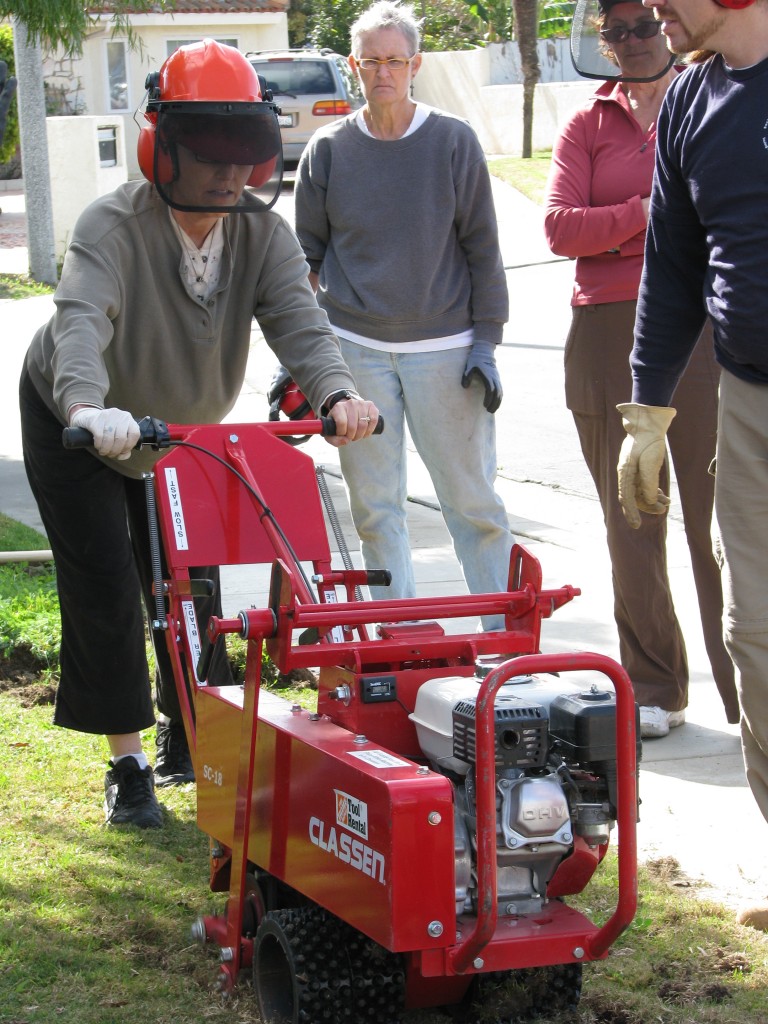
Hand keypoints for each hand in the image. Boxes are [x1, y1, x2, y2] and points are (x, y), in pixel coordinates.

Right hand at [69, 406, 140, 459]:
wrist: (88, 417)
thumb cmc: (106, 428)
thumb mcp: (118, 435)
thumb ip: (125, 446)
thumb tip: (124, 455)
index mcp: (128, 419)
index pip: (135, 434)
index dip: (129, 446)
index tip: (122, 451)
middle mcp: (120, 416)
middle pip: (121, 438)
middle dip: (116, 451)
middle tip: (110, 454)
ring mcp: (108, 416)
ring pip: (110, 439)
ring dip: (106, 450)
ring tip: (103, 452)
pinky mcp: (96, 420)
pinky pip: (99, 437)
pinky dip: (99, 445)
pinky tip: (98, 446)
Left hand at [326, 398, 378, 447]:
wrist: (348, 412)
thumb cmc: (338, 424)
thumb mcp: (331, 432)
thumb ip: (334, 440)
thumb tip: (346, 441)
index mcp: (338, 407)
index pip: (341, 423)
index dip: (342, 433)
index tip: (341, 434)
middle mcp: (350, 403)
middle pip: (353, 426)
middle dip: (352, 436)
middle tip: (351, 437)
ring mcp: (362, 403)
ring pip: (363, 425)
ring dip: (361, 435)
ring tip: (357, 435)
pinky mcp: (371, 406)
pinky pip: (373, 420)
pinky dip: (370, 430)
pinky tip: (365, 432)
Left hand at [462, 341, 501, 412]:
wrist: (484, 352)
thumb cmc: (475, 360)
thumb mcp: (469, 366)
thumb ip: (467, 376)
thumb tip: (465, 387)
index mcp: (488, 375)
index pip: (491, 389)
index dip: (488, 398)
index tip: (484, 405)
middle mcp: (494, 377)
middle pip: (498, 393)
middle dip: (494, 403)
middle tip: (489, 411)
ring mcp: (497, 378)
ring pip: (500, 392)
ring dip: (498, 402)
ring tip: (492, 410)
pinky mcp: (497, 379)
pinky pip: (500, 390)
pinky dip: (499, 398)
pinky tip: (495, 404)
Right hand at [617, 403, 676, 528]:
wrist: (649, 423)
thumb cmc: (650, 441)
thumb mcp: (652, 462)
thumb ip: (649, 483)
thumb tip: (650, 500)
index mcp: (625, 472)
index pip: (627, 498)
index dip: (632, 513)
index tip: (637, 526)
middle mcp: (626, 474)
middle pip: (633, 498)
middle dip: (647, 507)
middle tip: (663, 510)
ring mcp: (632, 471)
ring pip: (640, 493)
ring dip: (652, 500)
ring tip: (667, 503)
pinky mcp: (639, 468)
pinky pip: (643, 486)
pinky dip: (653, 492)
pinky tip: (663, 496)